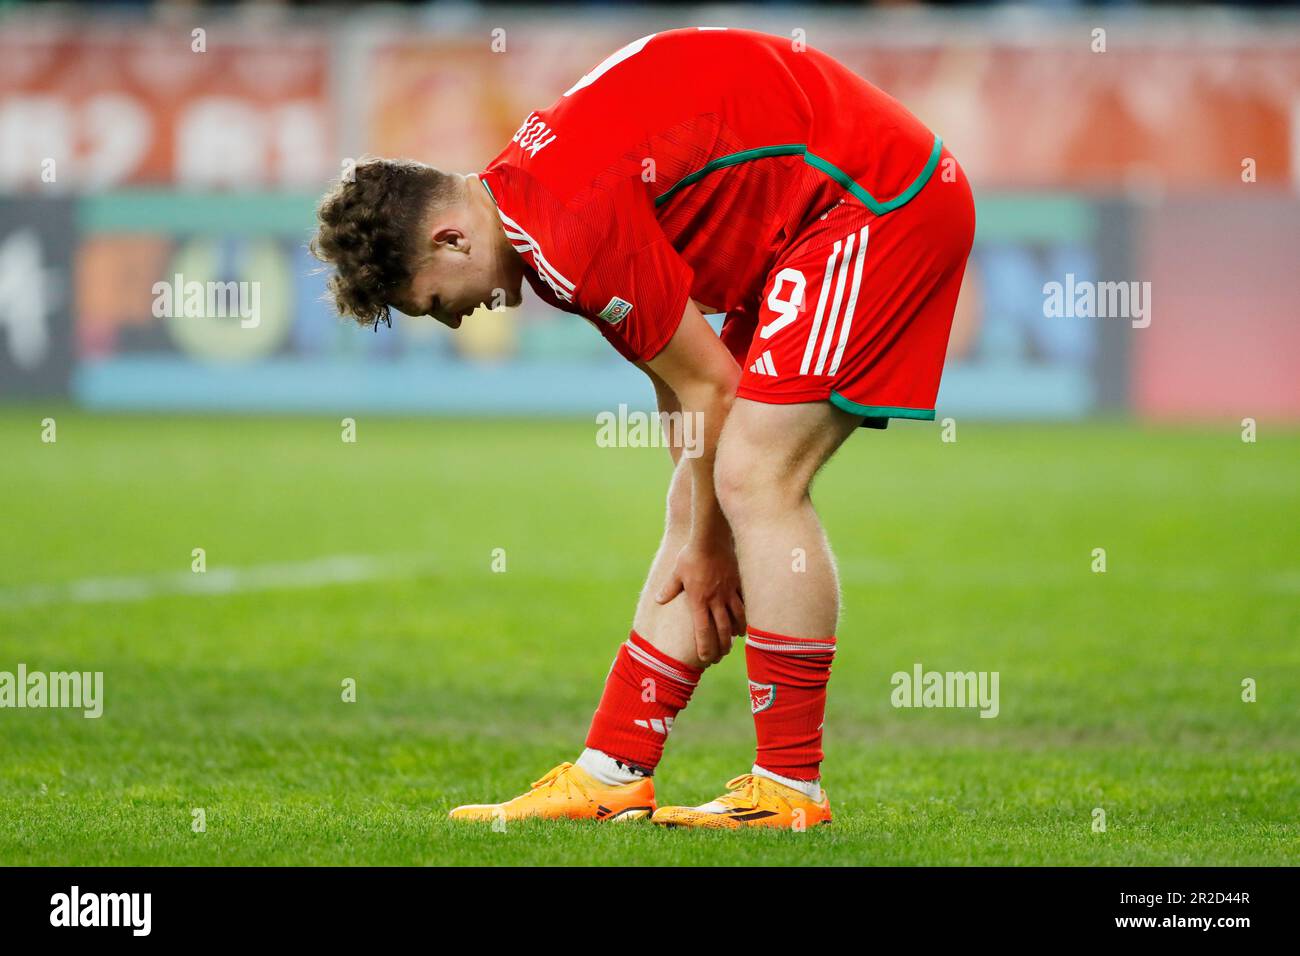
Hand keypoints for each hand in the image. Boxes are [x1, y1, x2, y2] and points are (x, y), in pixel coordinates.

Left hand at [655, 532, 746, 663]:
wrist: (711, 539)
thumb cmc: (692, 555)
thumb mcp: (676, 572)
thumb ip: (669, 588)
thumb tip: (658, 600)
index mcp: (698, 600)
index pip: (702, 630)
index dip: (705, 647)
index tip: (706, 659)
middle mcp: (715, 600)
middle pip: (722, 629)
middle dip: (723, 645)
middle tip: (722, 655)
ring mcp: (729, 591)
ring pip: (737, 617)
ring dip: (737, 630)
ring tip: (737, 637)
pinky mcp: (738, 583)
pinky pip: (744, 601)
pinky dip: (746, 612)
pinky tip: (747, 617)